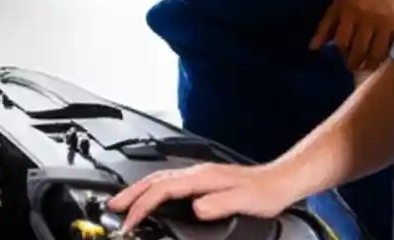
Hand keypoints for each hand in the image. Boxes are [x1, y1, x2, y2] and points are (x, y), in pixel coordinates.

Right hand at [107, 163, 295, 231]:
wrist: (281, 180)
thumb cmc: (265, 191)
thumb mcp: (243, 201)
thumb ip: (217, 205)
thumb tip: (195, 209)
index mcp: (201, 177)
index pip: (162, 189)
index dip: (143, 204)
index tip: (130, 220)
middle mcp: (197, 172)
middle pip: (154, 179)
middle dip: (131, 193)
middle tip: (112, 206)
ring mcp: (199, 174)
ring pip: (159, 179)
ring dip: (139, 190)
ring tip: (125, 202)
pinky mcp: (203, 180)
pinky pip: (169, 182)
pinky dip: (153, 189)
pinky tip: (153, 197)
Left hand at [310, 0, 393, 71]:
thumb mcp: (336, 7)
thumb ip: (324, 28)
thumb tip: (313, 48)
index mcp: (349, 13)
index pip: (342, 41)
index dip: (341, 51)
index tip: (342, 55)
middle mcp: (368, 19)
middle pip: (360, 50)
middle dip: (354, 63)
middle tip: (352, 67)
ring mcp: (384, 23)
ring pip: (377, 53)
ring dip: (370, 64)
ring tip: (366, 66)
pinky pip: (391, 48)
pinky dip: (384, 55)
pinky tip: (379, 57)